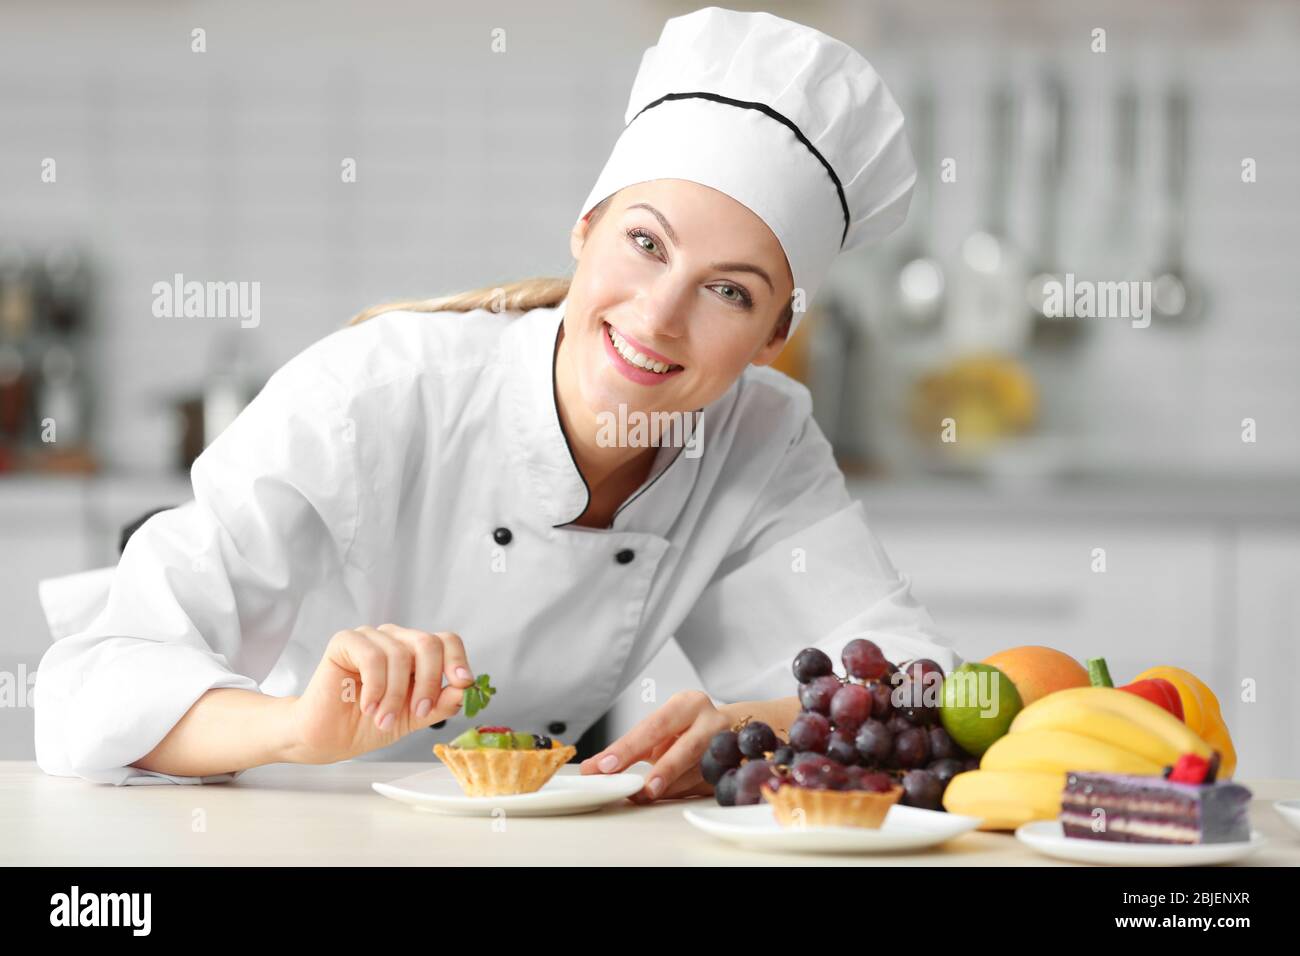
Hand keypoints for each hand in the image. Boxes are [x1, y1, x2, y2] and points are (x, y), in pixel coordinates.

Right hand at [287, 625, 475, 764]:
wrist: (328, 737)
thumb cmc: (369, 724)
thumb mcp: (414, 717)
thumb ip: (440, 702)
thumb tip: (465, 689)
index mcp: (416, 653)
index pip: (447, 641)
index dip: (458, 660)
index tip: (463, 683)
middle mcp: (396, 639)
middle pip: (429, 643)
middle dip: (428, 682)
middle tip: (418, 712)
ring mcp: (371, 637)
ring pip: (401, 654)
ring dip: (395, 695)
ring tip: (383, 719)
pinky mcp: (345, 641)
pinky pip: (373, 657)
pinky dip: (376, 687)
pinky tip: (368, 707)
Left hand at [578, 690, 731, 803]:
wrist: (732, 729)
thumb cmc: (685, 729)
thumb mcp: (658, 730)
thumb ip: (627, 747)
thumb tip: (592, 768)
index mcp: (688, 704)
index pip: (655, 725)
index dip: (629, 747)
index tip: (605, 765)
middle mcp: (711, 721)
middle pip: (685, 748)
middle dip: (661, 771)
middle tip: (639, 790)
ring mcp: (726, 746)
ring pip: (696, 771)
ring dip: (668, 787)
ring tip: (644, 795)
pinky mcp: (731, 768)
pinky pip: (703, 785)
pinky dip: (681, 792)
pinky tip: (664, 794)